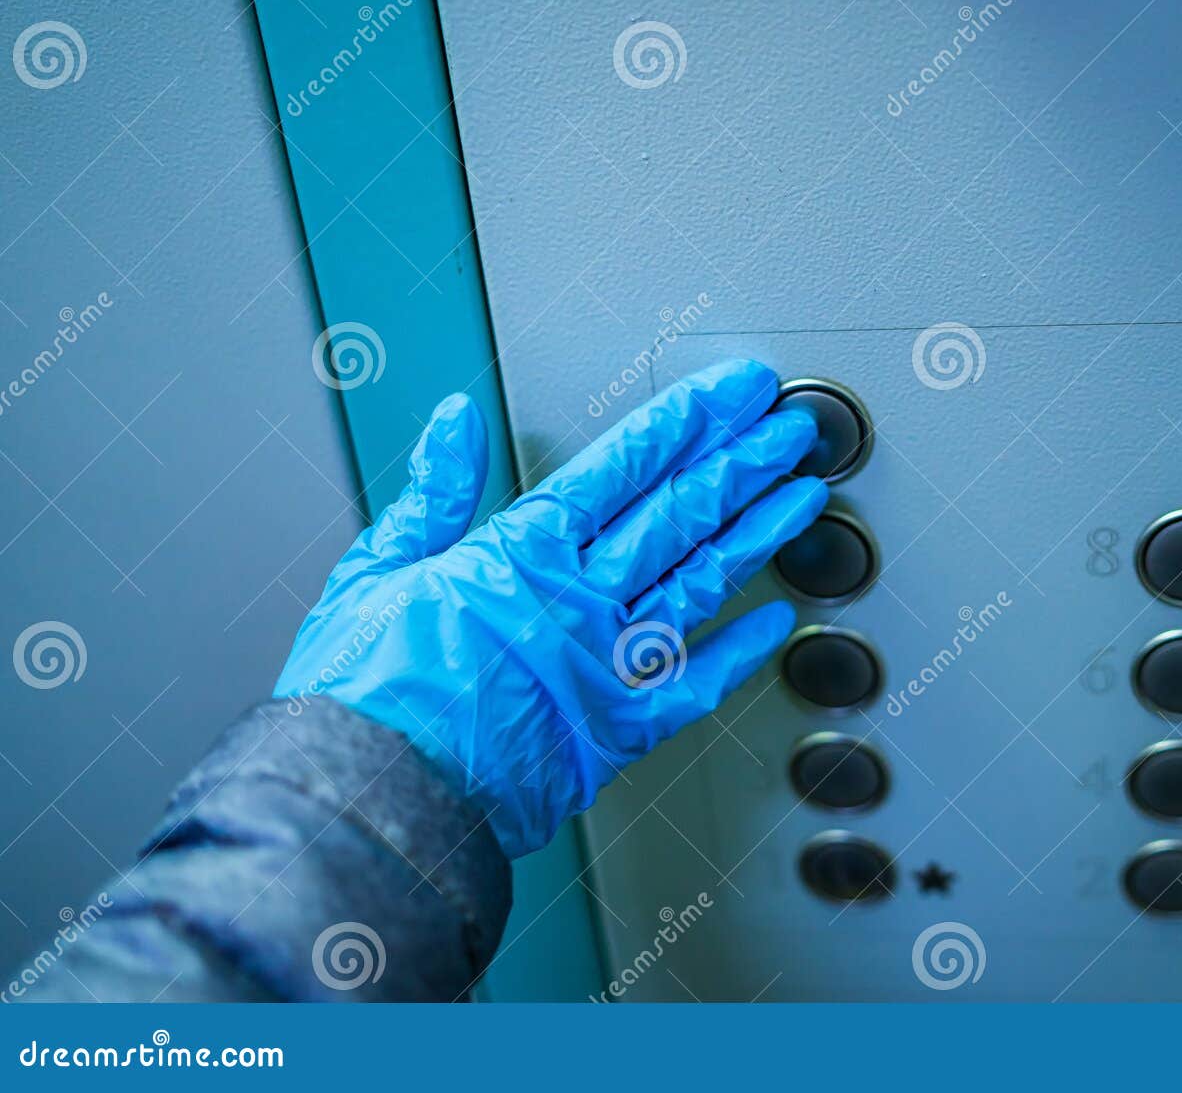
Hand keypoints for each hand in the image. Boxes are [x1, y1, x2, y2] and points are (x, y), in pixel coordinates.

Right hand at [275, 360, 825, 856]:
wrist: (376, 800)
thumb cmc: (366, 695)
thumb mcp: (377, 570)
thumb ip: (432, 493)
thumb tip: (455, 421)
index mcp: (522, 553)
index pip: (625, 466)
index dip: (686, 421)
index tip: (731, 392)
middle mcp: (581, 600)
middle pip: (681, 513)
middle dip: (741, 462)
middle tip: (791, 428)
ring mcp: (611, 664)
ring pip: (703, 582)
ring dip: (758, 533)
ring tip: (804, 494)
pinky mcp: (621, 729)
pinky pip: (699, 684)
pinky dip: (741, 652)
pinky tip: (779, 621)